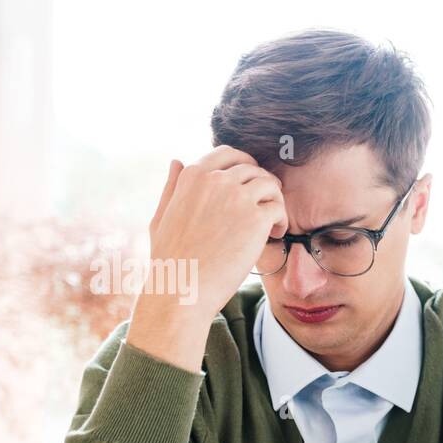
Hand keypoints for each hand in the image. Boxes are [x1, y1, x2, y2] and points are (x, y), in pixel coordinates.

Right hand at [146, 146, 285, 314]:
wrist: (182, 288)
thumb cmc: (171, 259)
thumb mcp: (162, 215)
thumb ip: (173, 186)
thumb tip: (178, 160)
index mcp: (192, 176)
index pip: (228, 153)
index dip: (245, 164)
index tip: (251, 183)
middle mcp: (215, 180)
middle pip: (252, 168)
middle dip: (262, 184)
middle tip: (267, 204)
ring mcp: (236, 197)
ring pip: (269, 183)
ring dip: (274, 200)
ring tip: (270, 223)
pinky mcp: (255, 219)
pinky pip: (279, 208)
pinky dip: (281, 221)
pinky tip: (274, 234)